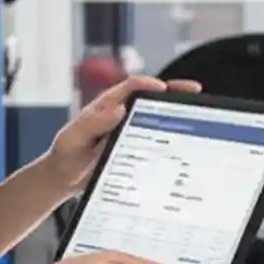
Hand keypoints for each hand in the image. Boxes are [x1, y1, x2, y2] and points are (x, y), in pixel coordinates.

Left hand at [43, 75, 201, 192]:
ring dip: (178, 111)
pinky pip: (156, 136)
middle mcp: (121, 114)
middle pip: (151, 97)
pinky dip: (173, 134)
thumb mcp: (74, 139)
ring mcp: (130, 129)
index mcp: (106, 106)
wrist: (63, 178)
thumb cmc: (65, 156)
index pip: (130, 87)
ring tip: (200, 110)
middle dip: (174, 91)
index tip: (163, 90)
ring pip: (158, 115)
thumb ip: (92, 124)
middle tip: (195, 90)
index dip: (148, 85)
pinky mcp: (135, 145)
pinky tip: (188, 139)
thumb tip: (119, 107)